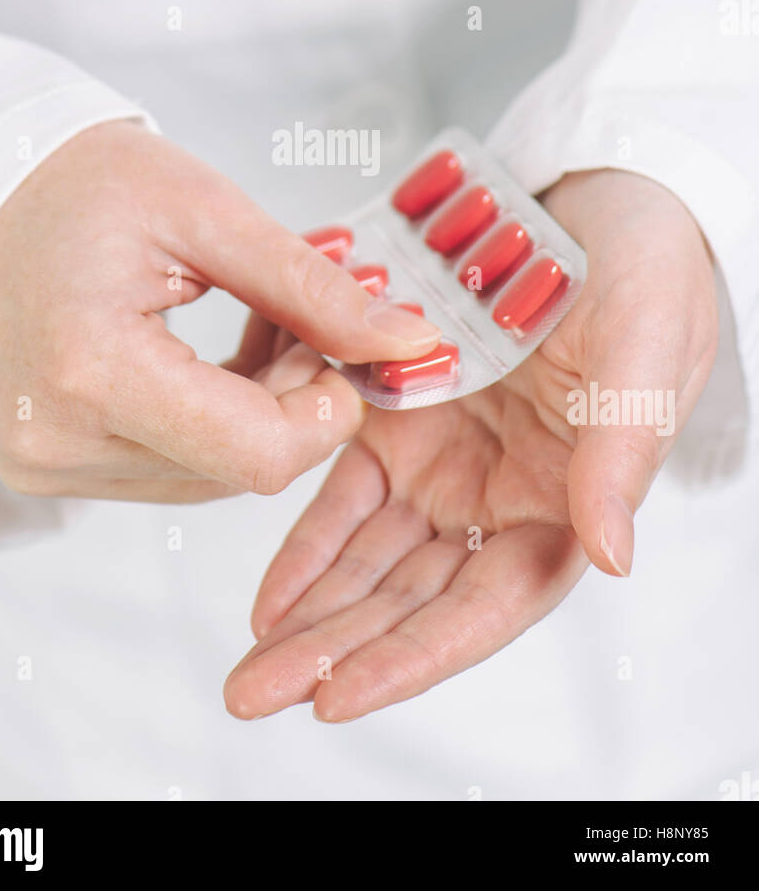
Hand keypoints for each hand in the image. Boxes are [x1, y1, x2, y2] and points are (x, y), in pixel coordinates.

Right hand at [0, 121, 439, 502]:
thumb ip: (310, 286)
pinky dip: (216, 420)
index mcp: (93, 368)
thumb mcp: (205, 210)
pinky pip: (172, 469)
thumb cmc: (76, 184)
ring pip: (213, 476)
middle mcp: (61, 439)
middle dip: (300, 400)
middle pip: (240, 467)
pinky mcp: (51, 468)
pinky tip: (221, 358)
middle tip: (312, 318)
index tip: (346, 347)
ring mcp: (50, 464)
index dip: (328, 411)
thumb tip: (406, 343)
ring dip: (262, 412)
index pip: (257, 454)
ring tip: (265, 327)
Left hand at [224, 169, 717, 720]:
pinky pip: (342, 485)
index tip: (341, 694)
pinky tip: (269, 584)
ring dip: (309, 610)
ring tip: (248, 660)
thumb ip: (623, 452)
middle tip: (256, 693)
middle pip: (409, 597)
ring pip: (367, 556)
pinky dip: (304, 535)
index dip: (414, 655)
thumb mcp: (646, 348)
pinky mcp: (398, 410)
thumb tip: (613, 554)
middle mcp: (495, 496)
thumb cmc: (644, 272)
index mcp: (564, 500)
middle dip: (335, 651)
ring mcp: (442, 458)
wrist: (597, 199)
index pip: (483, 604)